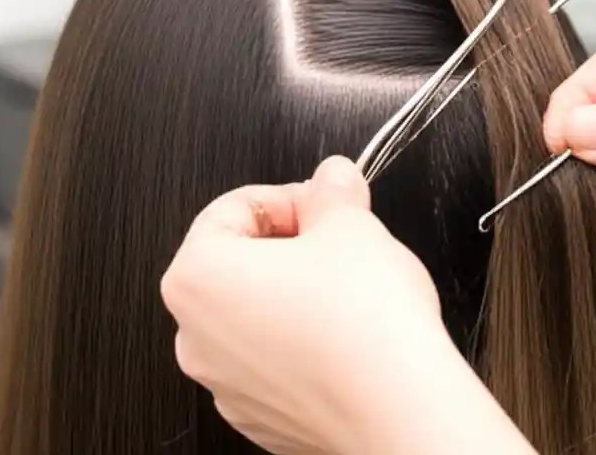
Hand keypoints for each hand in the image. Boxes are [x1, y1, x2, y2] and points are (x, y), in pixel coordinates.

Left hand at [161, 156, 533, 453]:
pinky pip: (274, 360)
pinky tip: (348, 335)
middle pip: (239, 263)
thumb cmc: (365, 329)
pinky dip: (304, 341)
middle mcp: (195, 336)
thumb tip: (333, 180)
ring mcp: (225, 383)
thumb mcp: (351, 225)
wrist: (400, 411)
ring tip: (351, 292)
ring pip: (257, 314)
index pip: (233, 209)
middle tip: (342, 240)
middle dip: (293, 245)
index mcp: (197, 278)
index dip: (289, 197)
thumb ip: (333, 192)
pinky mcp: (260, 415)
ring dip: (298, 293)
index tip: (324, 203)